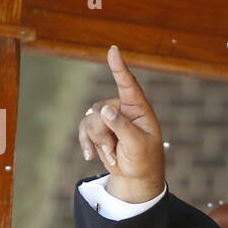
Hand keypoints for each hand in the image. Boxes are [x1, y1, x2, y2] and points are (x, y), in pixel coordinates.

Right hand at [77, 45, 165, 202]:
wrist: (135, 177)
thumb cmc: (143, 160)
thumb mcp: (137, 146)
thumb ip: (122, 127)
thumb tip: (105, 108)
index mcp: (139, 110)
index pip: (128, 85)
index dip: (119, 67)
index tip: (113, 50)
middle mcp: (123, 109)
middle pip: (100, 109)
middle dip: (103, 134)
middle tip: (116, 152)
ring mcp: (109, 117)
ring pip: (90, 119)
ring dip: (97, 141)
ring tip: (112, 155)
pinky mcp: (98, 127)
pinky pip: (83, 127)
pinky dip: (86, 142)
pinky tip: (91, 156)